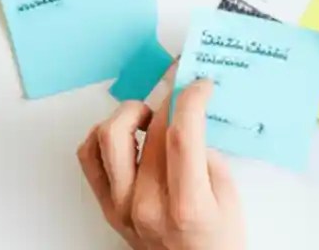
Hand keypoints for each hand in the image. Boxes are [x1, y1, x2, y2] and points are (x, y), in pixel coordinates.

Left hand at [77, 79, 244, 249]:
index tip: (200, 85)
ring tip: (153, 118)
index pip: (181, 136)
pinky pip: (89, 157)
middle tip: (184, 91)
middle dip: (171, 99)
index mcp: (187, 205)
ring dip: (132, 114)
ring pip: (108, 136)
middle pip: (152, 131)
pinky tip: (129, 134)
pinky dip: (103, 135)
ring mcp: (121, 206)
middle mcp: (146, 205)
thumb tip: (189, 120)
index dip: (190, 100)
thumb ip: (208, 158)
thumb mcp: (229, 198)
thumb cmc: (218, 241)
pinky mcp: (106, 207)